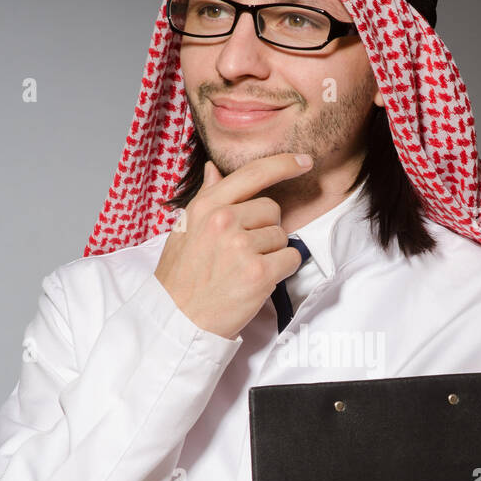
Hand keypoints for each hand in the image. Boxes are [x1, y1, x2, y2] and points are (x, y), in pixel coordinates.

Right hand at [154, 153, 312, 339]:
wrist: (177, 320)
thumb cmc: (180, 277)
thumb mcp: (184, 229)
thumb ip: (206, 198)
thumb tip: (214, 169)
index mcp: (206, 207)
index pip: (252, 174)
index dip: (283, 164)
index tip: (303, 161)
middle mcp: (224, 221)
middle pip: (272, 210)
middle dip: (266, 229)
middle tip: (243, 253)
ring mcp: (242, 246)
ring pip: (282, 236)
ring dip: (272, 253)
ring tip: (244, 270)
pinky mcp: (259, 272)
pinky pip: (291, 258)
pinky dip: (283, 270)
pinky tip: (259, 280)